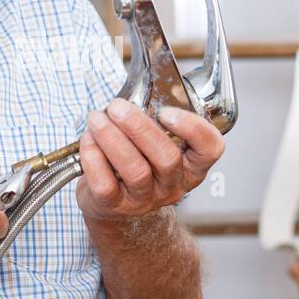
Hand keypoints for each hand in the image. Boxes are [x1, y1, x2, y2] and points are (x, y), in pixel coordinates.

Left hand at [76, 98, 225, 222]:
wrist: (112, 207)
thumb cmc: (135, 163)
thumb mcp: (153, 144)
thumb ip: (153, 122)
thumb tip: (133, 91)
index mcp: (189, 165)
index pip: (210, 149)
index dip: (193, 129)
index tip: (167, 111)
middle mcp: (172, 184)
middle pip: (167, 158)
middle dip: (139, 128)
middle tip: (117, 106)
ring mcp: (144, 199)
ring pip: (135, 170)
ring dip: (112, 138)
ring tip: (97, 119)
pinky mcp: (115, 206)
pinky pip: (105, 184)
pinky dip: (94, 158)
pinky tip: (88, 141)